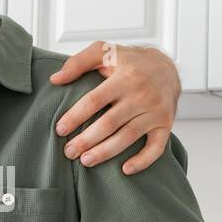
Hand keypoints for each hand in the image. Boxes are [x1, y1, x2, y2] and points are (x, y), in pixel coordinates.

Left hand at [50, 40, 181, 173]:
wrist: (167, 68)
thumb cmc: (129, 62)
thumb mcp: (104, 51)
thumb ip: (78, 62)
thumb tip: (55, 80)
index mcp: (125, 77)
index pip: (95, 100)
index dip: (76, 116)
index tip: (60, 130)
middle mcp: (142, 95)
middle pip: (109, 123)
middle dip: (86, 140)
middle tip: (68, 152)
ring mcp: (155, 111)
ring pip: (128, 137)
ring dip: (105, 152)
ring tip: (85, 161)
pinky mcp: (165, 124)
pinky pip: (156, 147)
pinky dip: (142, 161)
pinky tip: (125, 170)